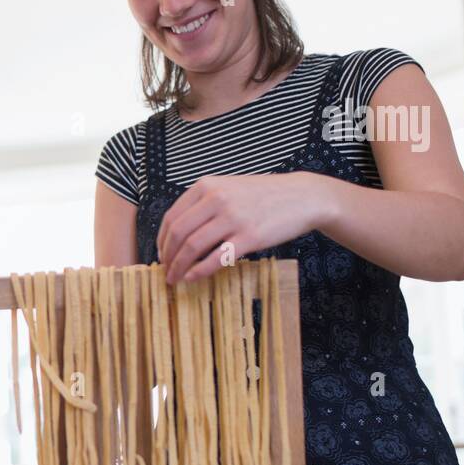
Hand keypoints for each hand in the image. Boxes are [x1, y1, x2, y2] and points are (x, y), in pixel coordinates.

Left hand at [156, 172, 327, 283]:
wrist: (301, 197)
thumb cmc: (263, 195)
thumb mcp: (228, 187)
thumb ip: (204, 203)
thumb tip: (177, 233)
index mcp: (206, 186)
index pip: (172, 217)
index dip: (161, 240)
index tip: (161, 255)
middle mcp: (216, 199)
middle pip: (178, 233)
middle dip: (167, 257)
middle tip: (165, 271)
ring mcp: (233, 218)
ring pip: (192, 247)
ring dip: (179, 267)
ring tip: (175, 278)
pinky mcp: (249, 237)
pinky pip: (216, 258)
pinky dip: (199, 271)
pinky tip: (193, 278)